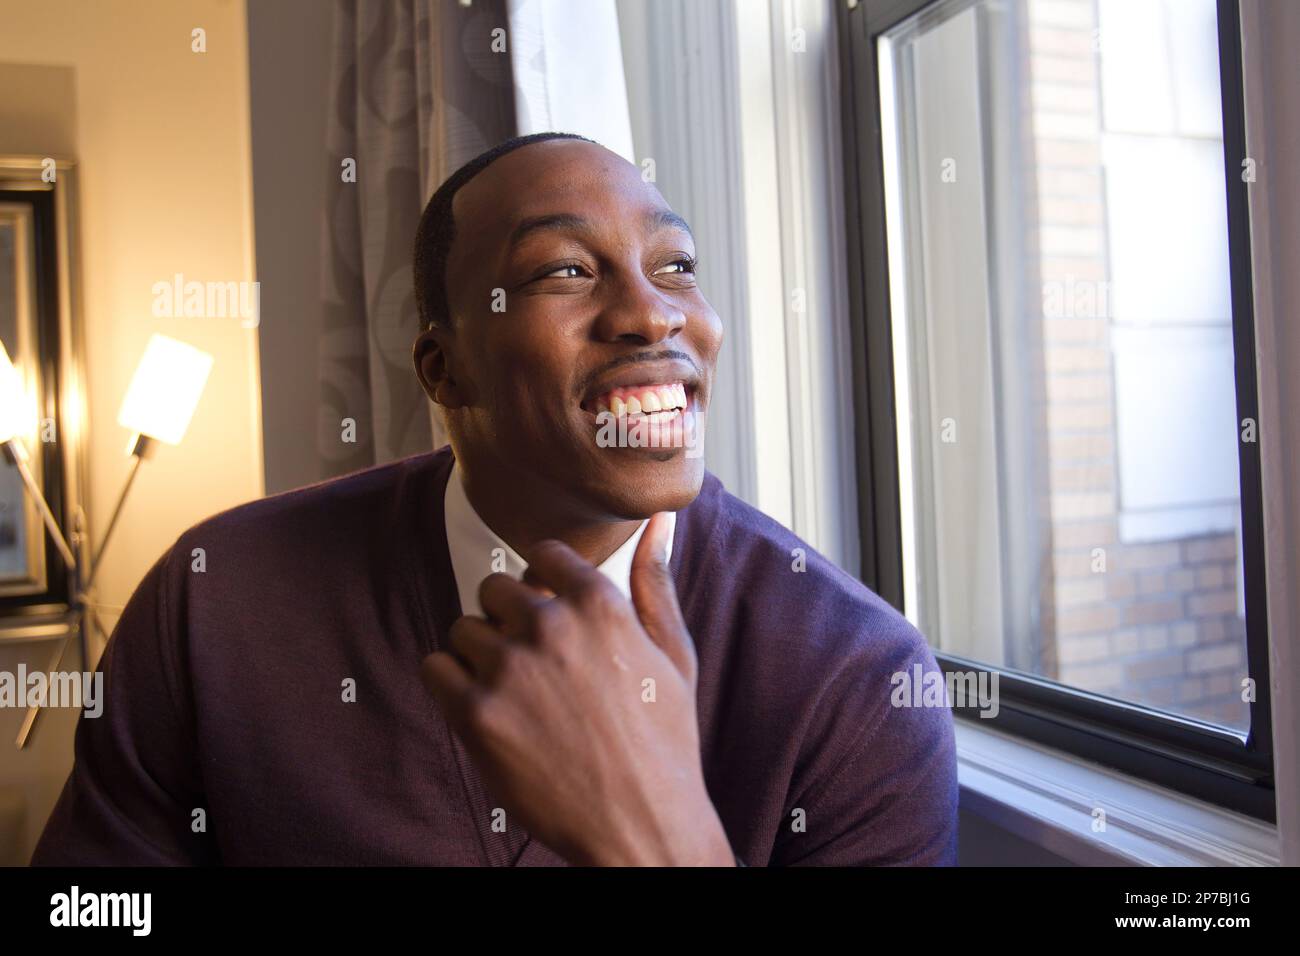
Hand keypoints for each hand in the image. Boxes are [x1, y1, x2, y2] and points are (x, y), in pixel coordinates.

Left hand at [421, 512, 734, 865]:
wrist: (641, 824)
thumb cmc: (663, 739)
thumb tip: (660, 521)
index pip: (543, 554)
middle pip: (495, 589)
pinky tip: (482, 708)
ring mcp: (508, 669)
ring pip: (463, 628)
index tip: (549, 614)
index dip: (543, 584)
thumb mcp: (675, 654)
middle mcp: (550, 625)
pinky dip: (449, 684)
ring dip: (478, 654)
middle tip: (532, 665)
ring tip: (512, 694)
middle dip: (508, 619)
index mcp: (599, 603)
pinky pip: (435, 667)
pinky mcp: (475, 714)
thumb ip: (656, 581)